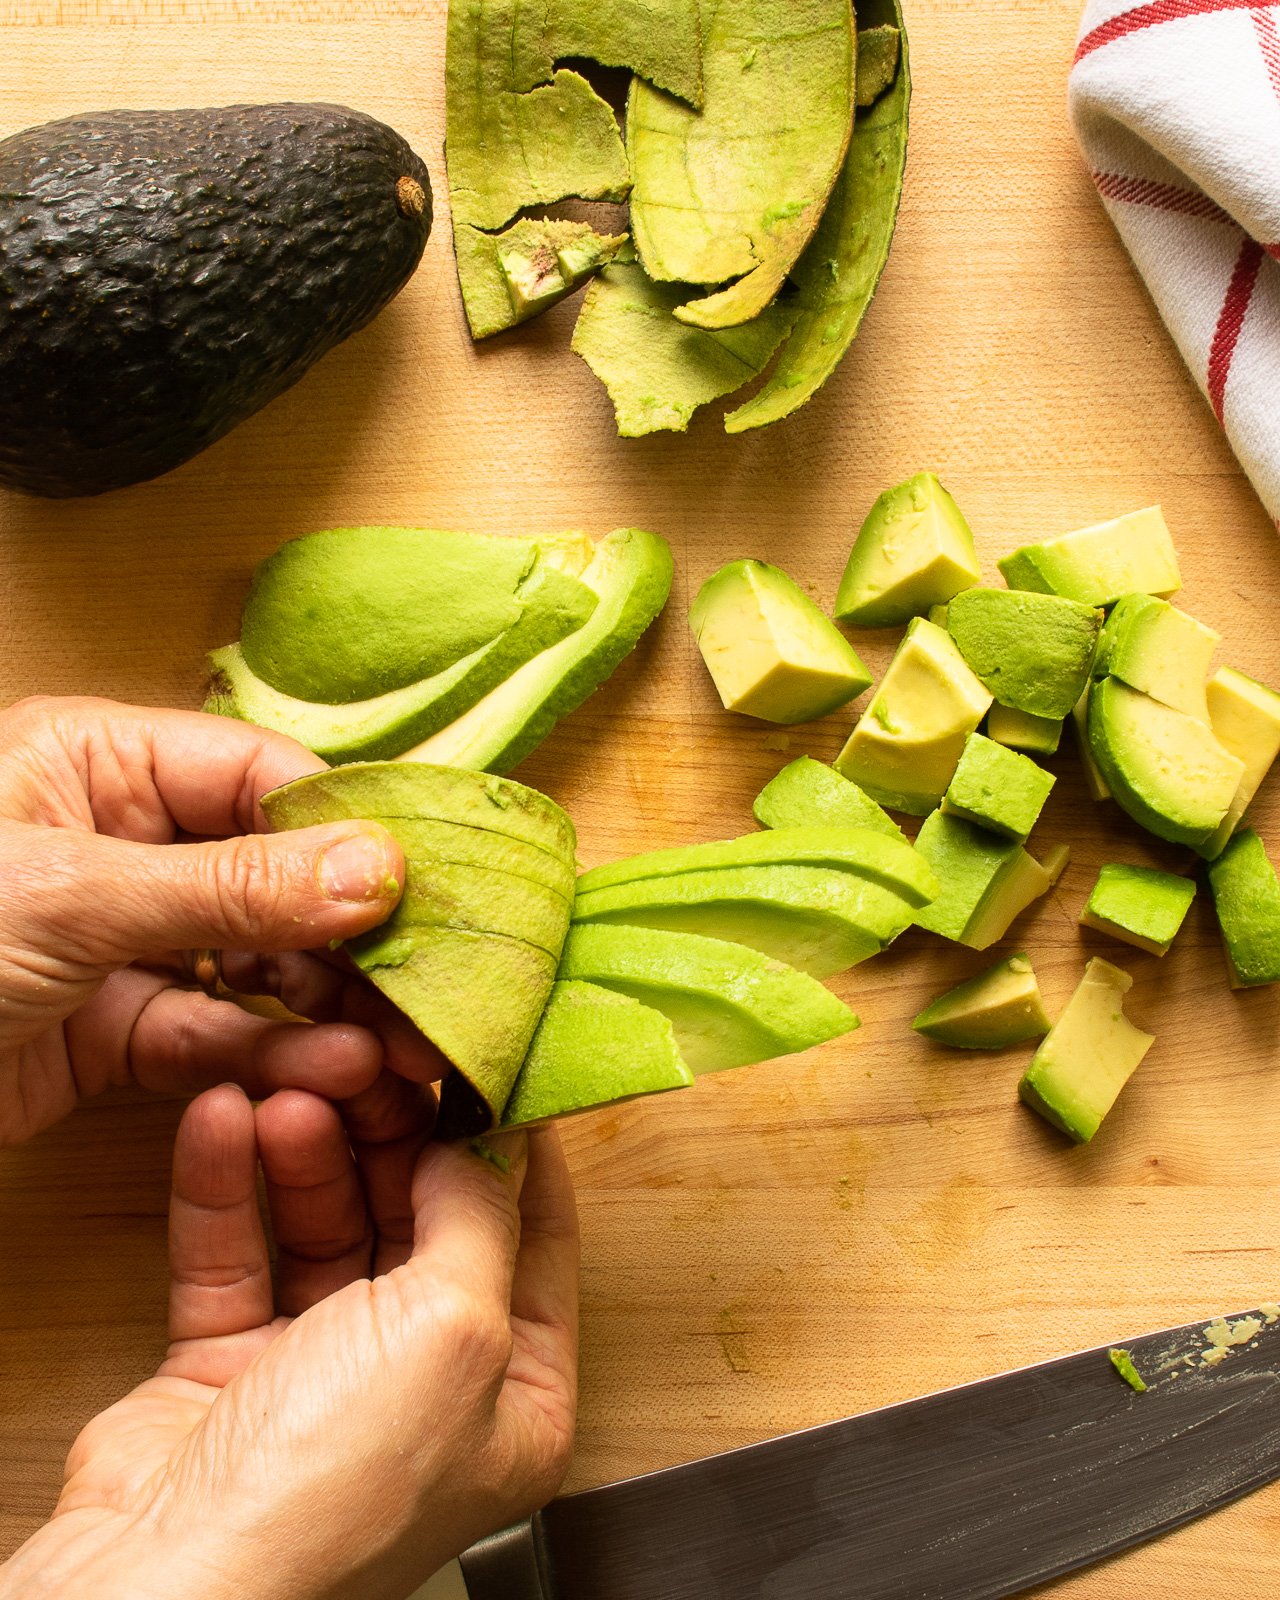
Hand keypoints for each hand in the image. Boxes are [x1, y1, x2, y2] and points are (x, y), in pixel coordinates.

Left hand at [0, 696, 441, 1146]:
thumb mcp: (69, 895)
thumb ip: (228, 885)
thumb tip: (374, 867)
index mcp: (102, 762)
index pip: (260, 777)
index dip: (345, 829)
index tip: (420, 886)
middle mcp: (122, 840)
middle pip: (271, 874)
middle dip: (350, 932)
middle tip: (432, 982)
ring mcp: (118, 938)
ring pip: (253, 962)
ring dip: (324, 1004)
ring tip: (398, 1042)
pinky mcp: (109, 1030)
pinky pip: (210, 1033)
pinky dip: (268, 1056)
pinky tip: (330, 1071)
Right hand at [1, 1085, 578, 1599]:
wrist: (168, 1586)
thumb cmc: (335, 1493)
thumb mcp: (455, 1330)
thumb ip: (481, 1221)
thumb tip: (488, 1144)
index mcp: (513, 1396)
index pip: (533, 1241)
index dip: (513, 1149)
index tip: (491, 1067)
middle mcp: (425, 1385)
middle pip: (421, 1222)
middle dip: (391, 1137)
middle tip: (369, 1063)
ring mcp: (323, 1377)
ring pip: (326, 1227)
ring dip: (307, 1151)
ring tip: (291, 1087)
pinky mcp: (230, 1371)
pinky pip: (238, 1256)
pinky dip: (229, 1188)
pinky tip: (224, 1122)